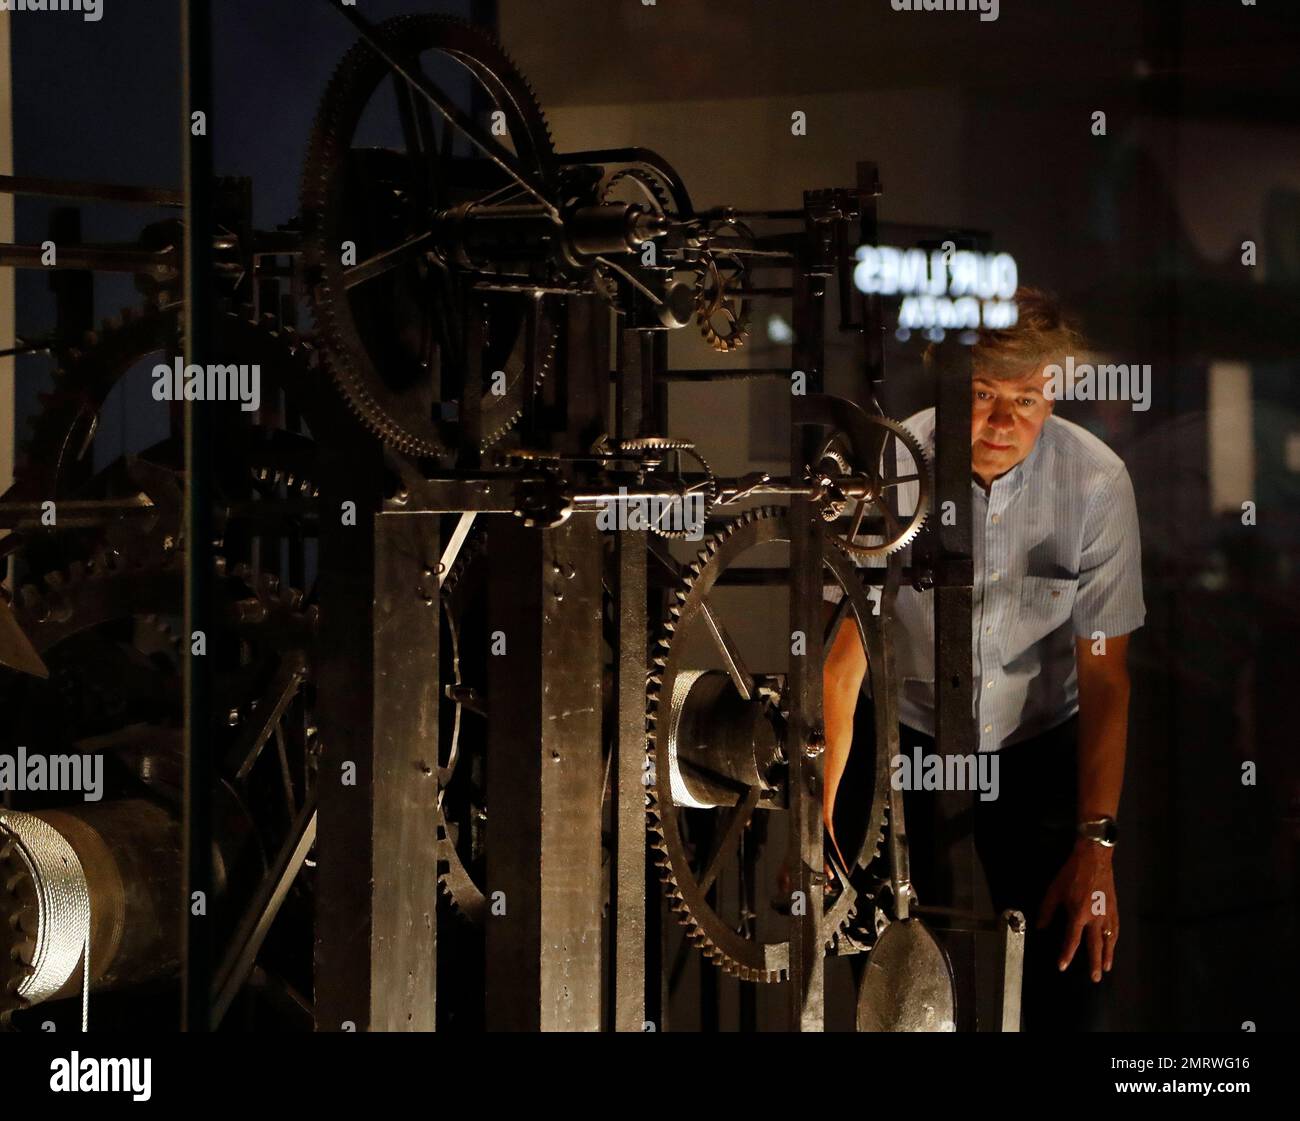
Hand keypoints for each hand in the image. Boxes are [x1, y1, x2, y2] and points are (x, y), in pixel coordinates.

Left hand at [1037, 839, 1117, 981]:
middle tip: (1095, 978)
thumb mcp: (1054, 890)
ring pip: (1109, 940)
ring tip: (1106, 968)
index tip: (1062, 966)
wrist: (1094, 858)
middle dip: (1094, 963)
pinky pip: (1115, 929)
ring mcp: (1107, 914)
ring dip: (1108, 955)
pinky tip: (1113, 945)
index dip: (1066, 954)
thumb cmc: (1071, 873)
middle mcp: (1095, 918)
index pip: (1072, 940)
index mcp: (1078, 914)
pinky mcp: (1114, 908)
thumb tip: (1040, 926)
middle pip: (1095, 946)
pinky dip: (1114, 940)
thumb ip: (1047, 910)